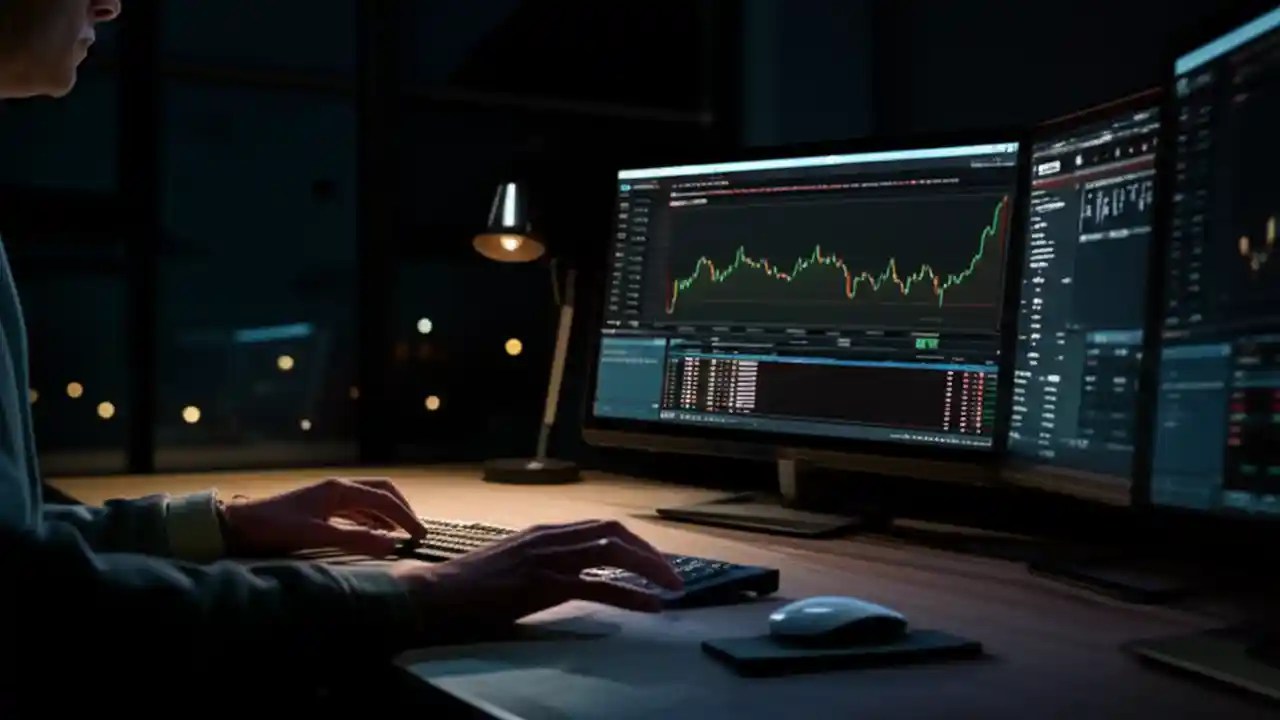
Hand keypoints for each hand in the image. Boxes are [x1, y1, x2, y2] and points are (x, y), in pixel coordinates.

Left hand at [219, 478, 425, 556]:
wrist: (238, 526)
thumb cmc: (274, 528)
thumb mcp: (315, 536)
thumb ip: (355, 540)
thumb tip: (392, 545)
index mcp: (339, 490)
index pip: (385, 499)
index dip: (406, 517)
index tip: (420, 536)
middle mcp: (338, 488)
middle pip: (381, 491)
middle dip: (402, 509)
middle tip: (416, 531)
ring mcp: (329, 497)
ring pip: (369, 500)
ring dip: (388, 515)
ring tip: (400, 534)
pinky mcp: (321, 508)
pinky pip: (356, 510)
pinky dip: (372, 521)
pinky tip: (374, 535)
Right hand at [392, 519, 682, 635]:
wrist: (439, 592)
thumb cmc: (473, 584)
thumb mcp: (517, 562)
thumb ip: (547, 561)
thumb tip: (578, 572)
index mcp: (545, 532)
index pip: (602, 526)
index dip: (634, 542)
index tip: (653, 560)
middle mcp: (550, 537)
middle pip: (614, 532)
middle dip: (648, 552)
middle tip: (672, 576)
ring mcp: (547, 559)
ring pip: (612, 553)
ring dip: (648, 568)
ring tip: (672, 587)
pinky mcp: (542, 584)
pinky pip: (598, 587)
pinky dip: (630, 596)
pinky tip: (650, 606)